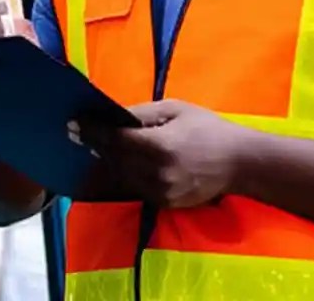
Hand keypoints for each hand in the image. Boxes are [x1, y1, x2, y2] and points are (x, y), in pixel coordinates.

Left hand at [79, 99, 253, 207]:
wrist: (240, 163)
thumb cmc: (208, 129)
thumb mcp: (176, 110)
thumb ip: (142, 114)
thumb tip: (114, 116)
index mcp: (159, 146)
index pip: (115, 139)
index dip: (92, 131)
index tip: (74, 123)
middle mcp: (156, 172)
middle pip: (114, 158)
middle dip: (95, 144)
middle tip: (76, 132)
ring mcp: (160, 191)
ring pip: (121, 175)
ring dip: (107, 160)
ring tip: (92, 145)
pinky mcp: (164, 203)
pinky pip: (135, 186)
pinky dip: (124, 173)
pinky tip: (116, 162)